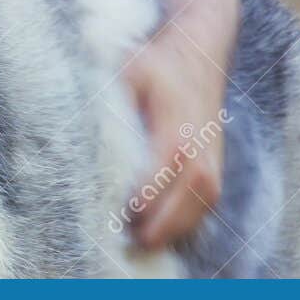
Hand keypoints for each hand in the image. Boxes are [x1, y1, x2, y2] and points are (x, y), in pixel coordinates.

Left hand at [121, 24, 225, 250]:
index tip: (116, 216)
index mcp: (176, 132)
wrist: (198, 54)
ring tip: (139, 245)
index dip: (139, 203)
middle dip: (156, 229)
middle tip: (126, 244)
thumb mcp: (128, 72)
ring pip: (197, 212)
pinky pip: (204, 208)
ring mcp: (212, 163)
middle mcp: (200, 153)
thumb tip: (84, 129)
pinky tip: (159, 234)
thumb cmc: (156, 64)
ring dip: (171, 233)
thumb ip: (111, 102)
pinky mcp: (215, 168)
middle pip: (182, 206)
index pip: (158, 179)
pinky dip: (184, 224)